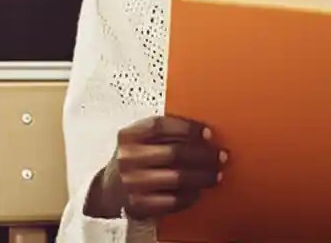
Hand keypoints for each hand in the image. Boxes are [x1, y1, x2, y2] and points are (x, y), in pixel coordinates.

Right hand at [86, 115, 223, 220]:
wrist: (110, 190)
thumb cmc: (133, 160)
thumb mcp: (138, 141)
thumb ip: (162, 134)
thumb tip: (203, 134)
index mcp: (127, 136)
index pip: (159, 126)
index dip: (187, 127)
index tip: (208, 132)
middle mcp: (127, 158)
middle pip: (174, 153)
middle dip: (203, 155)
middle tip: (221, 155)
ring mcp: (133, 183)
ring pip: (178, 178)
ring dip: (203, 176)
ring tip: (216, 174)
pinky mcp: (139, 205)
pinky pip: (173, 201)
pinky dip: (191, 196)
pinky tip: (199, 191)